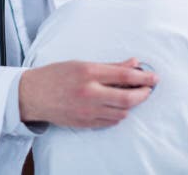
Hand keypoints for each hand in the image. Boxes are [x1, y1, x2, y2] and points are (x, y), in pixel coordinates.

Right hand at [18, 58, 157, 126]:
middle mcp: (89, 92)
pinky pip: (111, 122)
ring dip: (131, 104)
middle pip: (127, 98)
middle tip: (149, 89)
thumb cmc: (57, 75)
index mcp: (88, 73)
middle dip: (143, 94)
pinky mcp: (85, 123)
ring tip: (133, 95)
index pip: (124, 75)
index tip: (154, 77)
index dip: (143, 77)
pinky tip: (119, 107)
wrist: (33, 94)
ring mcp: (87, 110)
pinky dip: (119, 114)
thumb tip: (134, 64)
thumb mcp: (82, 64)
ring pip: (121, 112)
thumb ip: (110, 66)